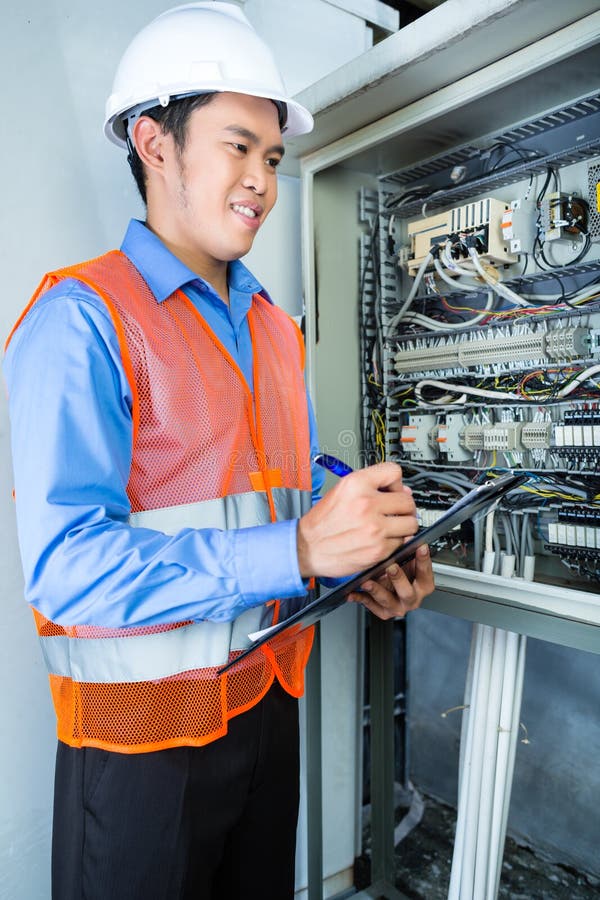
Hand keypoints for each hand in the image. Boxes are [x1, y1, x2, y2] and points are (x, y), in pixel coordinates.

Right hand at [297, 462, 418, 578]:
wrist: (308, 548)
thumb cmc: (323, 522)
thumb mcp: (341, 490)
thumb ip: (371, 486)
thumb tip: (401, 489)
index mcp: (356, 484)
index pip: (394, 472)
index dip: (396, 482)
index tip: (393, 490)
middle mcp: (366, 504)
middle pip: (407, 500)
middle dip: (403, 506)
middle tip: (394, 511)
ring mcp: (375, 528)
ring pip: (410, 522)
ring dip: (403, 525)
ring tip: (390, 526)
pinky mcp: (379, 549)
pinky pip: (402, 542)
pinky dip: (395, 542)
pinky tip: (381, 539)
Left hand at [347, 544, 433, 618]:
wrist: (391, 592)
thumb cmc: (401, 575)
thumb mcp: (408, 564)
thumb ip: (408, 553)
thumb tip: (407, 536)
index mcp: (422, 586)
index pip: (425, 574)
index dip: (424, 561)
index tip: (420, 547)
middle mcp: (412, 598)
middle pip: (407, 592)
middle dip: (398, 578)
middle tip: (391, 566)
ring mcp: (397, 606)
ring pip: (387, 600)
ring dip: (376, 590)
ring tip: (367, 582)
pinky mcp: (383, 611)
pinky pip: (370, 605)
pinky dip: (360, 597)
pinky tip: (352, 593)